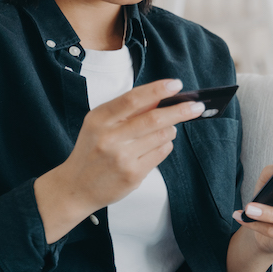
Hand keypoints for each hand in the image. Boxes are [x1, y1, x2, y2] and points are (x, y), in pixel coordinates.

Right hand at [34, 78, 203, 241]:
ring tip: (166, 128)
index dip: (157, 89)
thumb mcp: (99, 124)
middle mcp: (109, 138)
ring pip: (162, 136)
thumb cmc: (91, 150)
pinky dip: (165, 145)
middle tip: (196, 105)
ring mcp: (122, 158)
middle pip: (154, 119)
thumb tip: (159, 95)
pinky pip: (161, 153)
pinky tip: (157, 145)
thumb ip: (125, 110)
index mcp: (99, 119)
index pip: (133, 99)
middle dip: (180, 110)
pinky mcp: (133, 175)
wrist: (76, 187)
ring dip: (170, 129)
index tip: (176, 84)